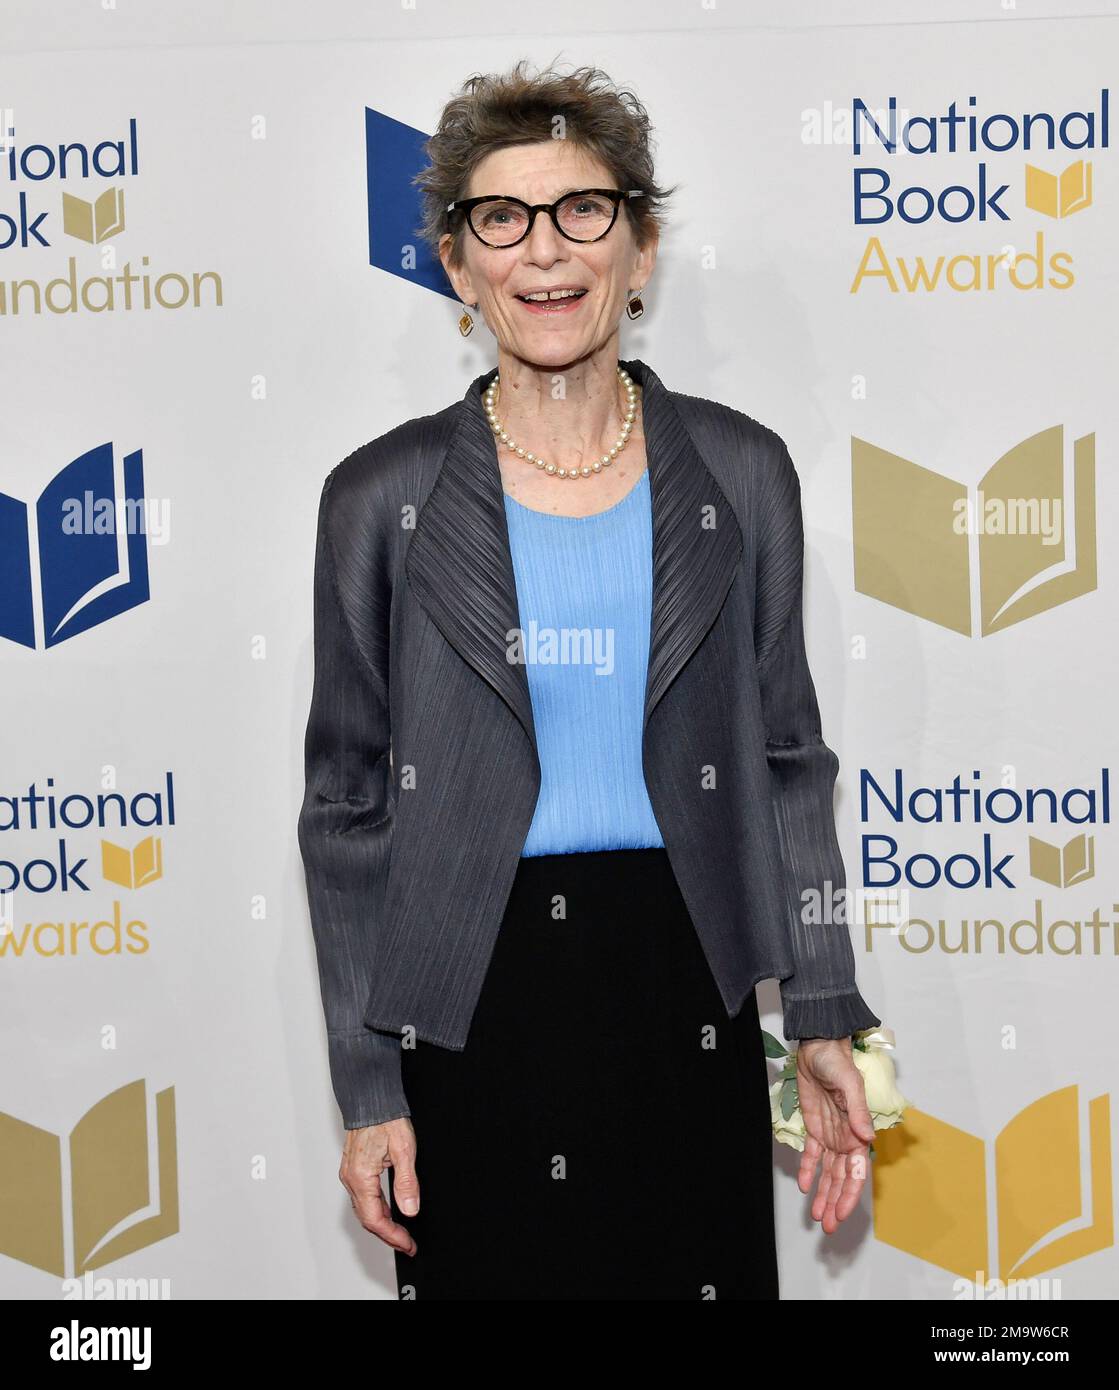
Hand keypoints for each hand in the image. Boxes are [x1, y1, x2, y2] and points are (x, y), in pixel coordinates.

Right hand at [339, 1117, 419, 1254]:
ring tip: (401, 1233)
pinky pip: (362, 1198)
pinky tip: (389, 1212)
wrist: (371, 1098)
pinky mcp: (352, 1169)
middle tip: (407, 1244)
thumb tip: (410, 1211)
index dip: (392, 1236)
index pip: (375, 1219)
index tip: (408, 1245)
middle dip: (388, 1235)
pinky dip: (376, 1210)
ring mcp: (349, 1174)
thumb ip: (406, 1183)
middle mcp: (351, 1179)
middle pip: (367, 1218)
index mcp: (361, 1177)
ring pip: (364, 1210)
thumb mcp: (404, 1150)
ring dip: (382, 1224)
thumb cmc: (386, 1118)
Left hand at [794, 1037, 875, 1233]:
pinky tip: (805, 1186)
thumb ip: (859, 1111)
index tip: (841, 1214)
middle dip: (835, 1203)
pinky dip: (809, 1171)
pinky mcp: (814, 1127)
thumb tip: (867, 1136)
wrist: (818, 1047)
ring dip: (823, 1193)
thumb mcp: (851, 1085)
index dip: (849, 1195)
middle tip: (827, 1226)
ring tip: (816, 1216)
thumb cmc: (838, 1063)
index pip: (855, 1172)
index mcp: (857, 1132)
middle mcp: (845, 1138)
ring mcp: (830, 1134)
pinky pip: (812, 1155)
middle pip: (841, 1178)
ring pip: (827, 1172)